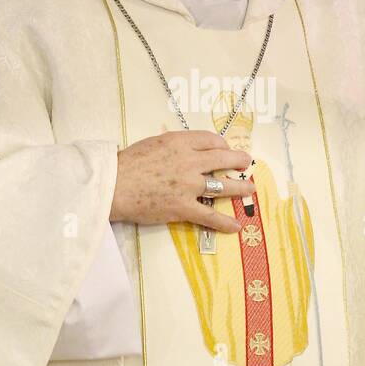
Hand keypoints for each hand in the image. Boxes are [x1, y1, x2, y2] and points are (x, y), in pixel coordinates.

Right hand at [109, 130, 254, 230]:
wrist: (114, 185)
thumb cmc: (127, 163)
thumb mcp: (153, 143)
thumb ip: (172, 145)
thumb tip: (186, 149)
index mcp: (180, 142)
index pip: (210, 139)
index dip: (222, 144)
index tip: (225, 149)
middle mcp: (189, 161)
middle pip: (223, 159)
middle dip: (239, 160)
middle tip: (246, 162)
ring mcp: (189, 185)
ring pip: (223, 186)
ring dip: (240, 188)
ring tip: (250, 189)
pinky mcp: (183, 207)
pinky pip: (209, 216)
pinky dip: (224, 223)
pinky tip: (236, 226)